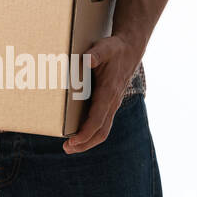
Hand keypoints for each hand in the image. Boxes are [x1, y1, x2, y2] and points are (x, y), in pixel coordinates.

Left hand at [63, 33, 142, 153]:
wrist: (129, 50)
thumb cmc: (114, 49)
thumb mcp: (105, 47)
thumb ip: (96, 53)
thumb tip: (88, 60)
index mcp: (109, 92)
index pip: (97, 119)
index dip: (85, 132)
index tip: (72, 140)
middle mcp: (112, 102)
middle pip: (101, 131)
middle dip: (84, 143)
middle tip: (66, 149)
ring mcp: (112, 105)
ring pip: (103, 130)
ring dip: (87, 141)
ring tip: (70, 147)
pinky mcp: (109, 104)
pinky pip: (102, 123)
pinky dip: (91, 132)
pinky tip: (79, 134)